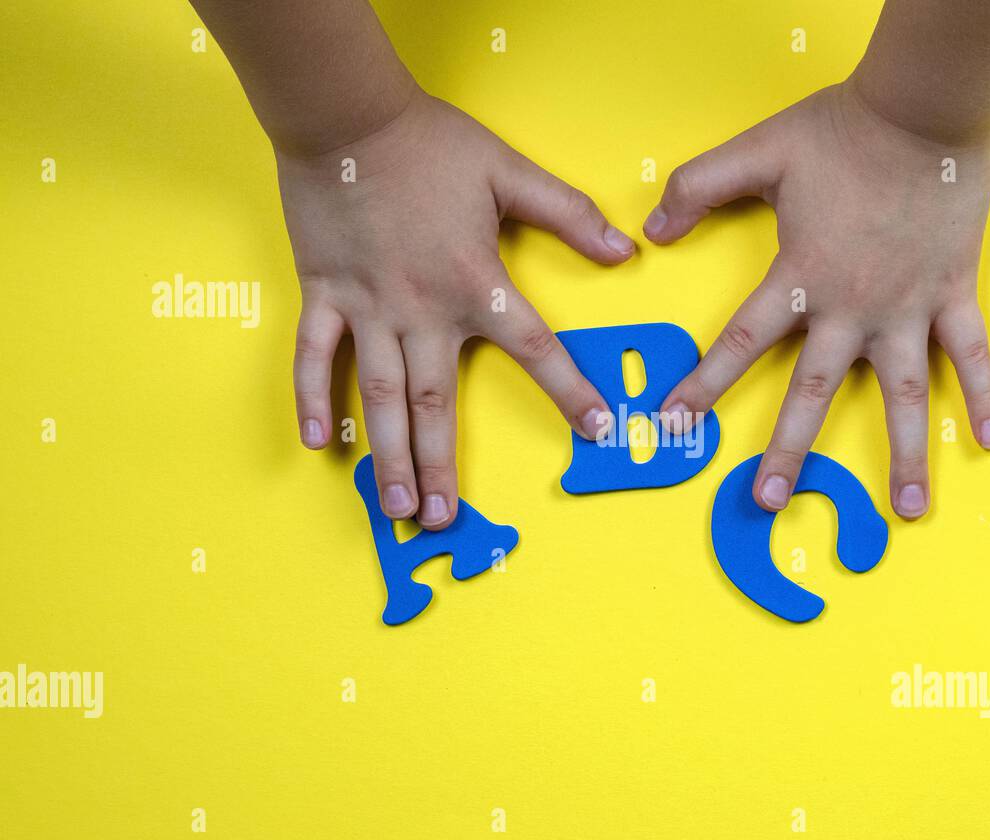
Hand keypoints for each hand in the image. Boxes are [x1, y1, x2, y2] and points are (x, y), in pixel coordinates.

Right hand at [282, 91, 634, 526]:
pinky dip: (311, 399)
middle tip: (445, 520)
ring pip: (377, 396)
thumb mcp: (510, 173)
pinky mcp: (323, 294)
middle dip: (443, 465)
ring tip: (396, 507)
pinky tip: (318, 444)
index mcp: (475, 283)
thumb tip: (625, 248)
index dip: (569, 392)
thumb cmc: (431, 143)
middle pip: (436, 402)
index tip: (596, 431)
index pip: (534, 350)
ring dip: (388, 455)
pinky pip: (314, 357)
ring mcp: (368, 307)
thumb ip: (568, 214)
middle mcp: (422, 309)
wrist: (347, 115)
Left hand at [645, 82, 989, 518]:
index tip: (675, 426)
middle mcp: (851, 308)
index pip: (738, 344)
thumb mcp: (757, 152)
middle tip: (768, 502)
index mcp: (799, 280)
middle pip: (812, 392)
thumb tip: (651, 228)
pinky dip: (983, 396)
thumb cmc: (840, 131)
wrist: (922, 110)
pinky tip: (989, 442)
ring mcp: (907, 307)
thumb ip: (698, 187)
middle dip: (787, 451)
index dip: (702, 386)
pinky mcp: (953, 293)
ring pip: (903, 394)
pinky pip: (971, 354)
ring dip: (905, 455)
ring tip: (905, 512)